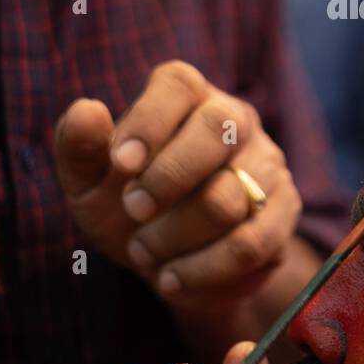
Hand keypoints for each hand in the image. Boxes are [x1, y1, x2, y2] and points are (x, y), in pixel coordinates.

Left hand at [54, 62, 302, 312]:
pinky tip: (172, 278)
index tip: (120, 166)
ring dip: (173, 236)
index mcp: (187, 95)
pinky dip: (201, 270)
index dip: (149, 123)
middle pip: (218, 131)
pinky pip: (249, 245)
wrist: (168, 262)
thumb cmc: (125, 206)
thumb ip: (79, 145)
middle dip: (165, 180)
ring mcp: (267, 164)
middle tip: (132, 212)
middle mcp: (235, 119)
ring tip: (143, 252)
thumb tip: (87, 110)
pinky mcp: (284, 213)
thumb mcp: (89, 180)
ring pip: (228, 198)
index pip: (178, 85)